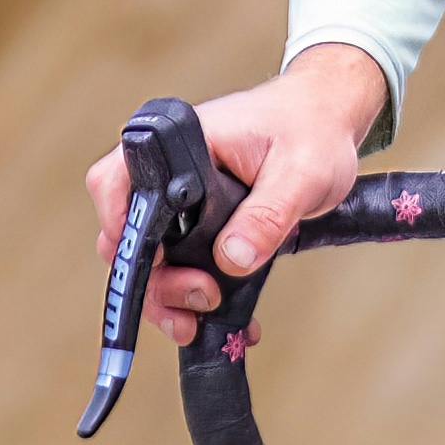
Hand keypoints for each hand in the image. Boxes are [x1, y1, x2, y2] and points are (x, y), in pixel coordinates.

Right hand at [84, 42, 390, 343]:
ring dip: (170, 297)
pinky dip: (194, 296)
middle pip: (127, 234)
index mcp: (180, 143)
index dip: (121, 230)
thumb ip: (267, 214)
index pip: (115, 183)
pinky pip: (181, 265)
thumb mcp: (300, 173)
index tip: (151, 266)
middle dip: (154, 281)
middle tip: (200, 299)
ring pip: (150, 259)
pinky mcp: (200, 225)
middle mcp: (169, 173)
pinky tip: (222, 318)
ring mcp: (182, 202)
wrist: (329, 123)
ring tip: (200, 321)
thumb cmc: (312, 128)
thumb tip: (233, 257)